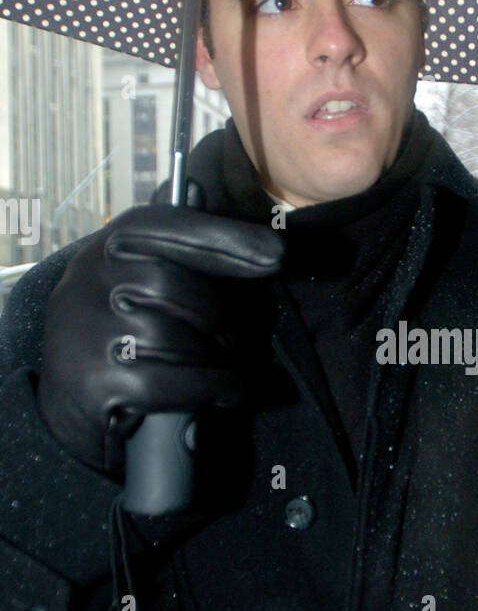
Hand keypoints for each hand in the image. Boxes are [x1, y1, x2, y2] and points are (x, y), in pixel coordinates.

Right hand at [37, 205, 284, 474]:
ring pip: (173, 335)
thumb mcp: (131, 283)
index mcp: (102, 251)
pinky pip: (173, 380)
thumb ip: (169, 248)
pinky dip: (210, 387)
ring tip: (214, 365)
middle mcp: (85, 284)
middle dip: (215, 316)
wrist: (69, 409)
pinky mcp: (94, 382)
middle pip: (173, 284)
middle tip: (229, 340)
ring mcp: (86, 333)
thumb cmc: (121, 341)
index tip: (274, 254)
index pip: (164, 226)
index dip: (223, 237)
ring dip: (209, 357)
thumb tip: (215, 201)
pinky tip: (224, 392)